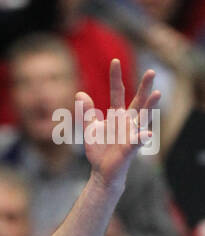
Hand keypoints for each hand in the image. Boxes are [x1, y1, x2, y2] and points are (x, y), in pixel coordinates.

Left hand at [79, 61, 160, 187]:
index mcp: (117, 115)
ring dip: (150, 106)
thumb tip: (79, 93)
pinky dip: (141, 138)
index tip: (114, 61)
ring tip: (157, 94)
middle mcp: (127, 121)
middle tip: (151, 72)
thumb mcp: (90, 129)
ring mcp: (131, 133)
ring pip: (143, 118)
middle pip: (138, 101)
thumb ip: (86, 113)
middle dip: (145, 87)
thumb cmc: (99, 150)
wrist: (102, 172)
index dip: (116, 78)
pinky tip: (146, 133)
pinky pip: (137, 142)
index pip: (118, 92)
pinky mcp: (130, 148)